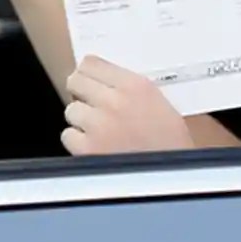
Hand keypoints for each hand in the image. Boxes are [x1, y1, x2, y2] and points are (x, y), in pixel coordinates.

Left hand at [62, 55, 194, 155]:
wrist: (172, 178)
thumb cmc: (171, 144)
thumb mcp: (160, 103)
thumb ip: (130, 88)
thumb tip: (101, 81)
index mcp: (136, 86)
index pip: (92, 63)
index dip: (89, 72)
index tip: (90, 79)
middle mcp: (115, 101)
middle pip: (75, 81)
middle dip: (81, 91)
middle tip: (90, 102)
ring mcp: (99, 125)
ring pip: (71, 110)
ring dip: (81, 118)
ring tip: (99, 128)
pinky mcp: (87, 149)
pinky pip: (68, 135)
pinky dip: (78, 141)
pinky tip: (95, 145)